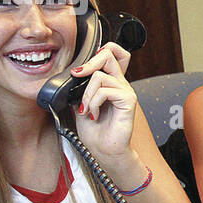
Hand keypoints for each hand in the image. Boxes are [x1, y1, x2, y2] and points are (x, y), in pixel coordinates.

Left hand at [72, 42, 137, 160]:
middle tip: (77, 76)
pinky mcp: (128, 100)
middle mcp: (120, 83)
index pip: (113, 53)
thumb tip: (73, 75)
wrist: (103, 150)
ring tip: (86, 109)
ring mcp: (125, 91)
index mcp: (111, 82)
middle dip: (89, 62)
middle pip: (111, 52)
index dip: (98, 52)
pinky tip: (93, 114)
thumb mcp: (80, 102)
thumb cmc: (94, 130)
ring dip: (86, 94)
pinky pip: (106, 91)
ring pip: (100, 75)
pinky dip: (94, 102)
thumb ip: (80, 87)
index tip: (81, 69)